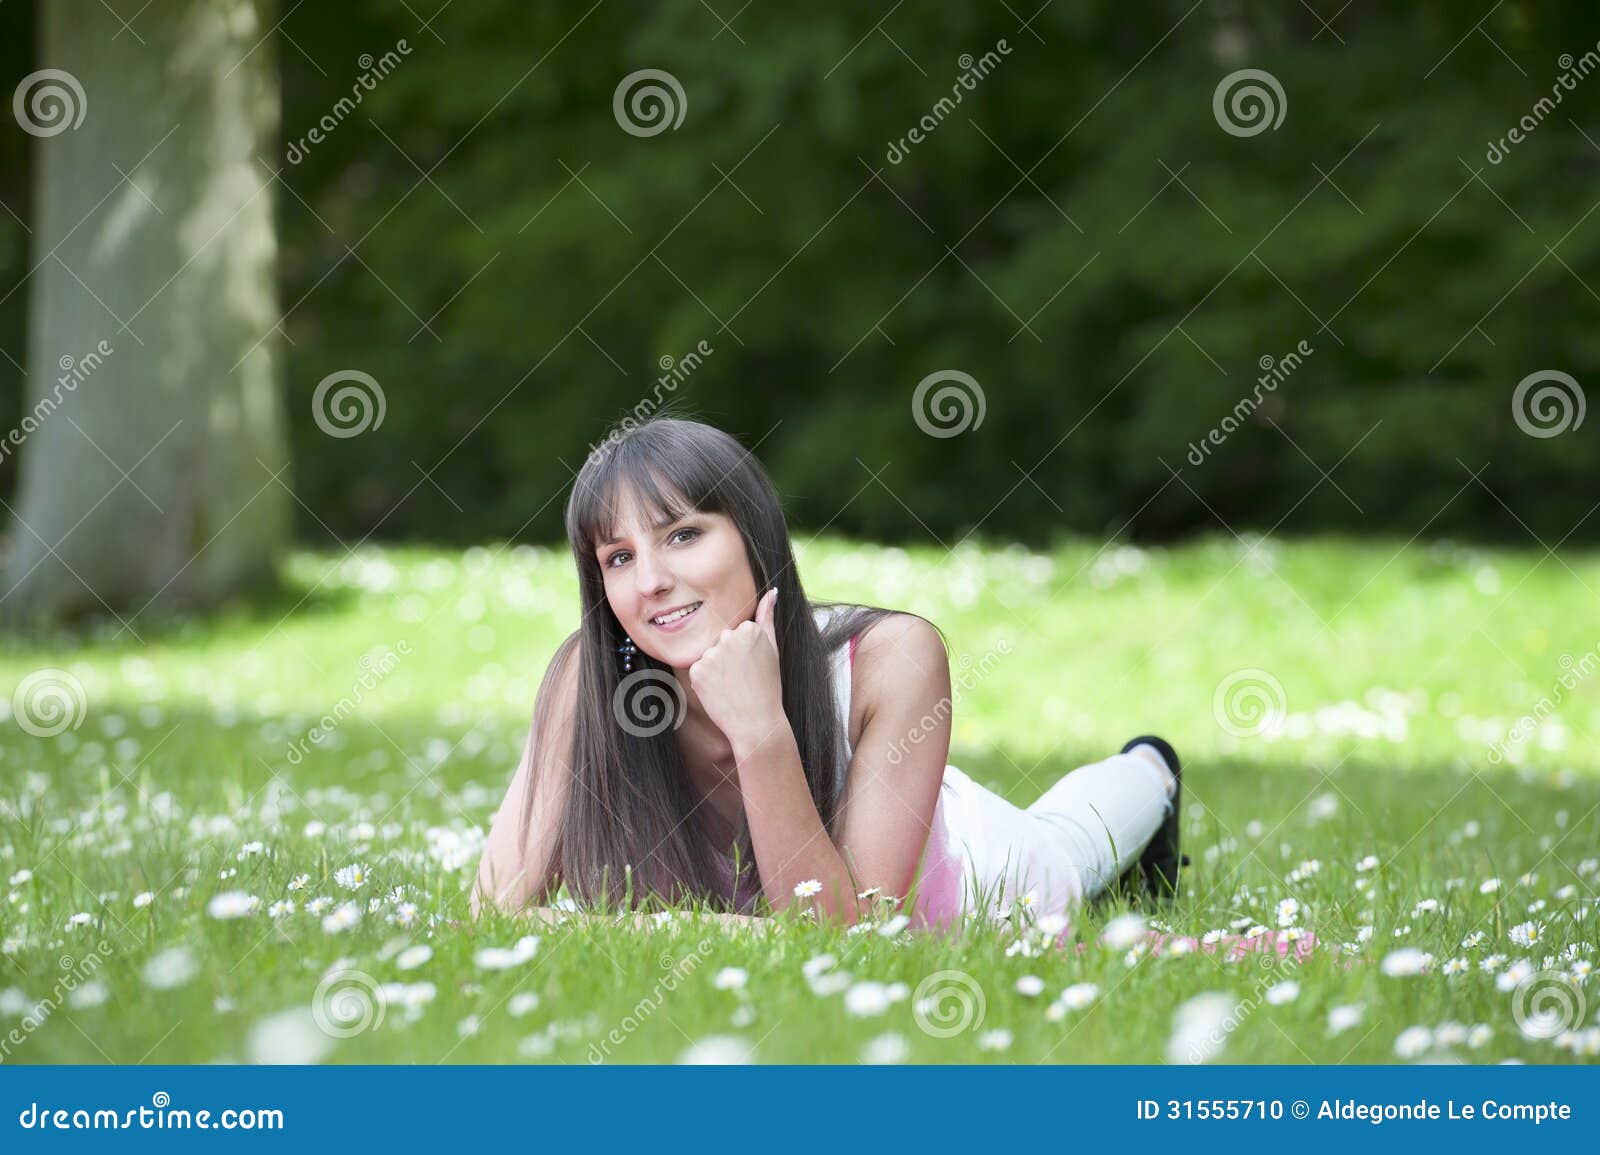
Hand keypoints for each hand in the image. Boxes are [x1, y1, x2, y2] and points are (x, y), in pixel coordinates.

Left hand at [687, 587, 784, 751]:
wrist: (757, 722)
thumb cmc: (768, 687)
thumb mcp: (773, 649)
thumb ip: (768, 617)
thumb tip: (773, 592)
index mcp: (748, 629)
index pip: (737, 633)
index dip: (744, 654)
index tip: (752, 668)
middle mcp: (729, 637)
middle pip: (721, 642)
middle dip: (728, 659)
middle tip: (743, 680)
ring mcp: (711, 654)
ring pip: (708, 656)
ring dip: (716, 670)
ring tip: (732, 687)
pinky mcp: (697, 670)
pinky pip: (698, 670)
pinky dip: (705, 681)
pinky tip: (720, 692)